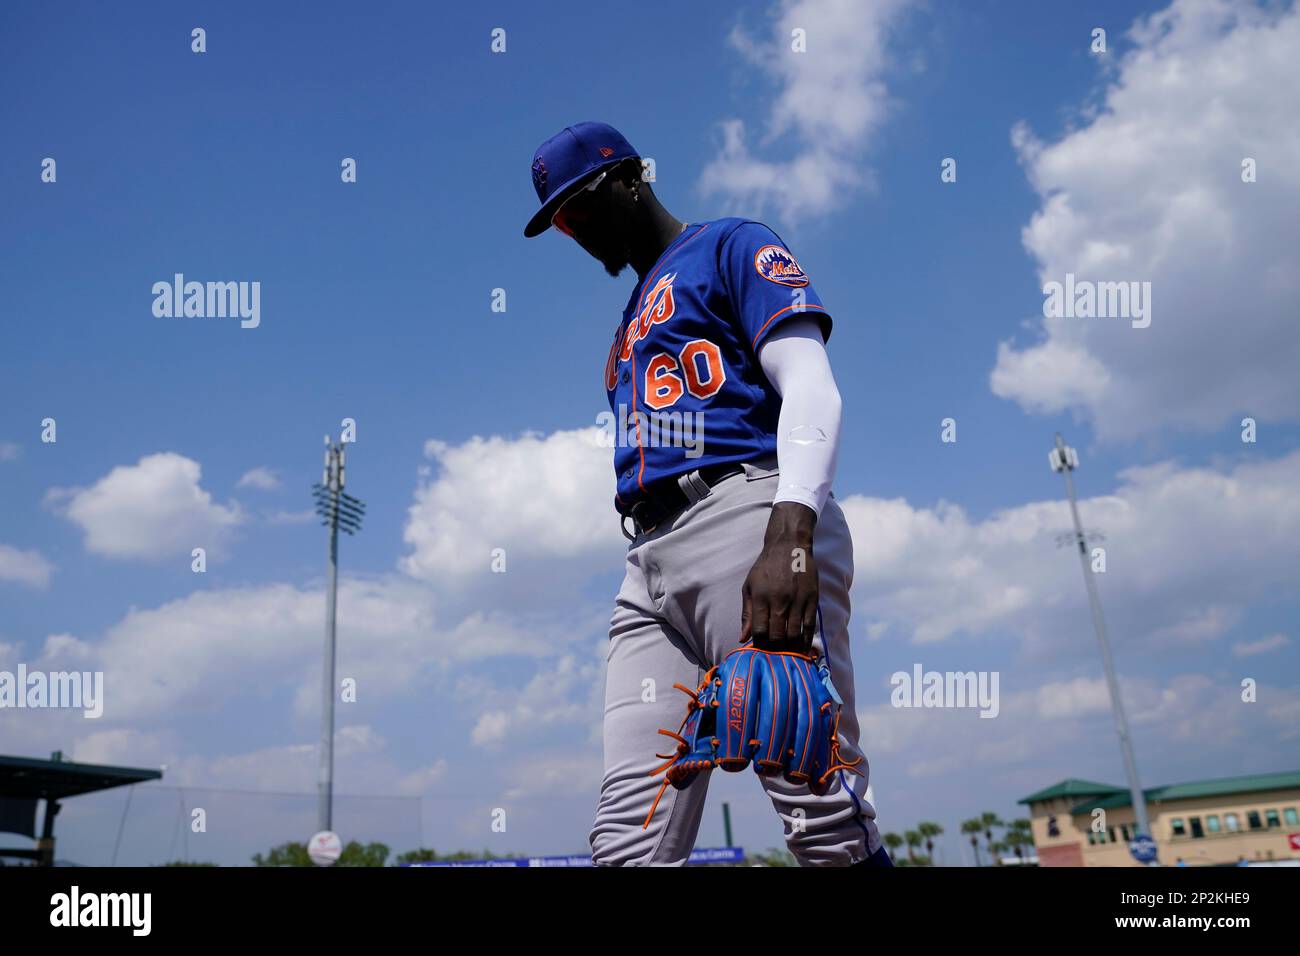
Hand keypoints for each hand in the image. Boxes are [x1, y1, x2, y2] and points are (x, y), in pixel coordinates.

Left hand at [740, 502, 819, 653]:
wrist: (789, 546)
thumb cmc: (765, 567)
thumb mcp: (749, 586)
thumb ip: (747, 613)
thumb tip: (743, 638)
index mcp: (761, 598)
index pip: (760, 631)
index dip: (760, 645)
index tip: (760, 650)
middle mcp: (780, 601)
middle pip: (777, 636)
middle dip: (775, 649)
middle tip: (774, 655)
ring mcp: (798, 600)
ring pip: (795, 634)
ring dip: (791, 648)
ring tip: (787, 654)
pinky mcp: (812, 599)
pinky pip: (810, 626)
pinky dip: (806, 640)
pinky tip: (802, 647)